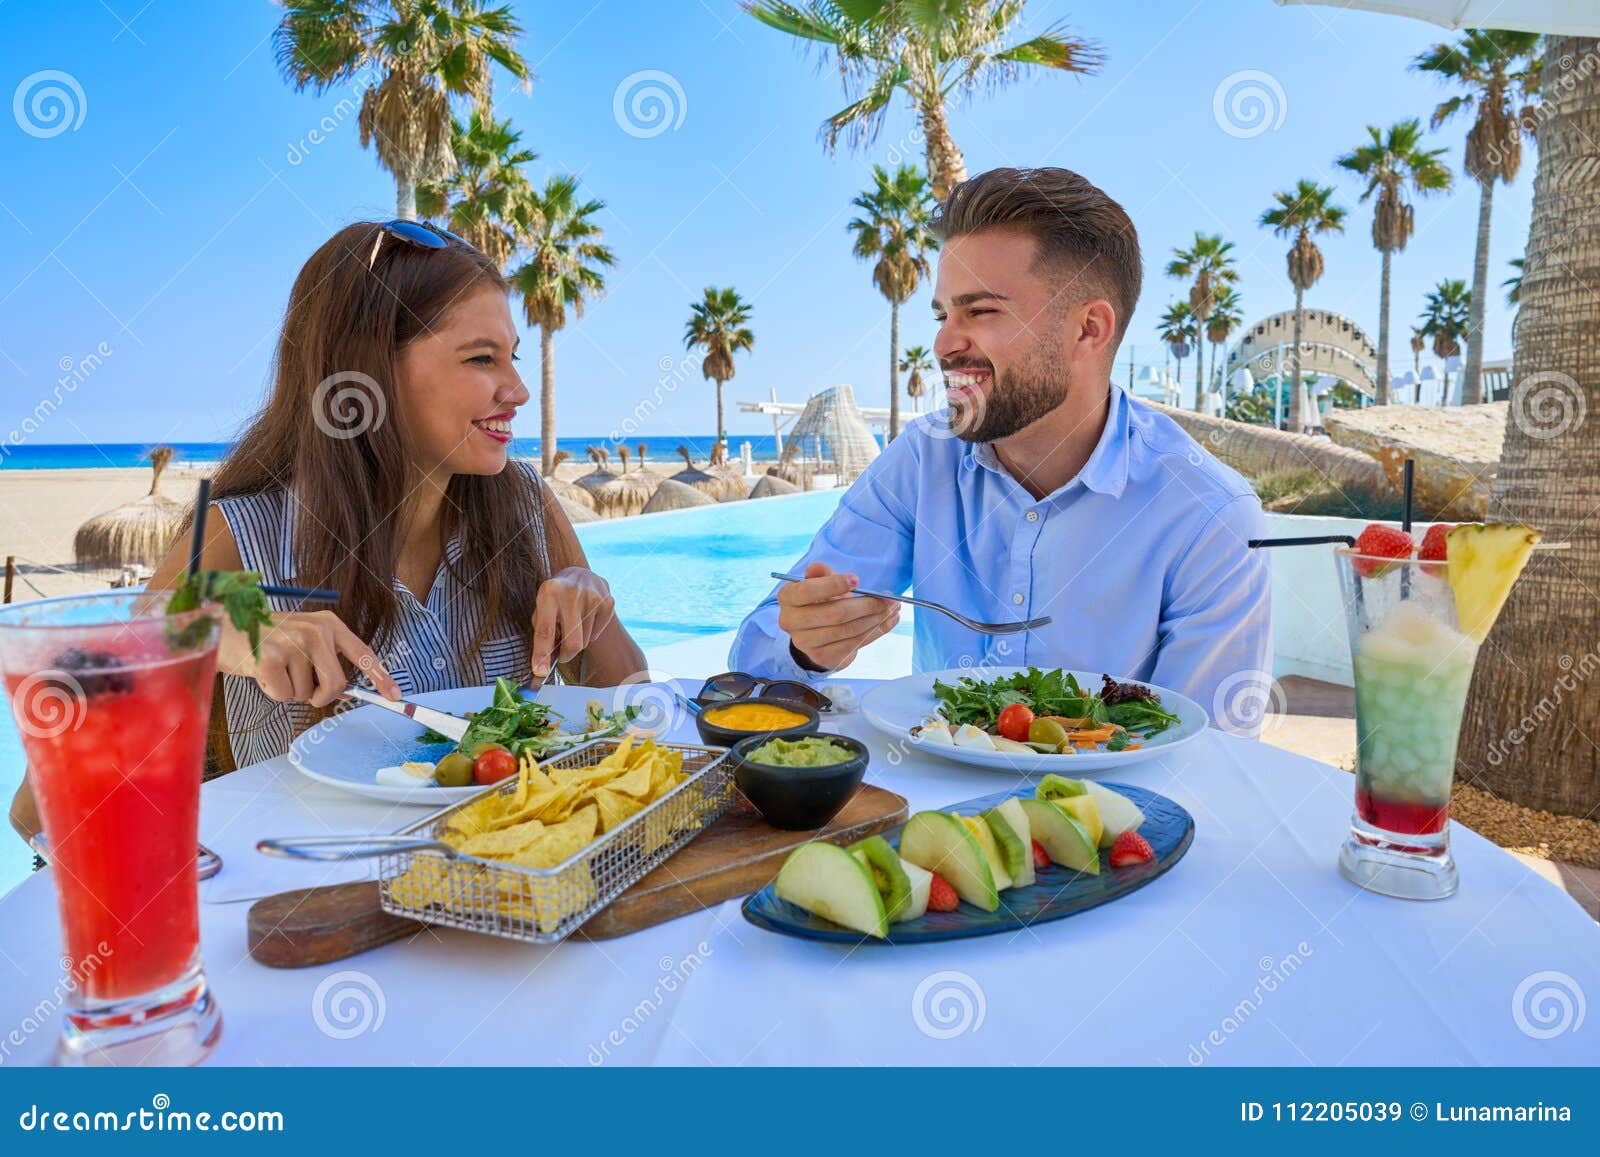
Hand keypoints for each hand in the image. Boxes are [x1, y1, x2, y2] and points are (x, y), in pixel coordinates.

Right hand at [218, 610, 399, 707]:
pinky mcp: (271, 660)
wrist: (223, 628)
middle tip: (300, 683)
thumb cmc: (266, 639)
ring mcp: (294, 644)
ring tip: (274, 667)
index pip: (363, 653)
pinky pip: (285, 695)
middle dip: (321, 694)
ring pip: (307, 693)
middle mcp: (316, 631)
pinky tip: (261, 672)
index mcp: (328, 624)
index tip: (395, 696)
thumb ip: (327, 658)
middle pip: (337, 684)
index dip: (380, 677)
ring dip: (290, 689)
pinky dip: (273, 691)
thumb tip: (348, 690)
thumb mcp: (303, 638)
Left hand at [531, 567, 616, 677]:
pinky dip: (589, 633)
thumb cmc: (556, 597)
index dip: (541, 654)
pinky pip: (596, 634)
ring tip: (572, 623)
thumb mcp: (541, 607)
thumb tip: (542, 667)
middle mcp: (572, 593)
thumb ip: (541, 634)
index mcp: (549, 592)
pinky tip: (585, 618)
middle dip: (566, 655)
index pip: (545, 631)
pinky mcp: (608, 603)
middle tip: (561, 656)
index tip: (539, 672)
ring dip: (577, 640)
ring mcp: (593, 597)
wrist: (580, 573)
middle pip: (572, 643)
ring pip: (584, 641)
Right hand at [777, 562, 899, 672]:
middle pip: (834, 613)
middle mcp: (791, 621)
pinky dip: (875, 631)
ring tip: (892, 607)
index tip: (857, 580)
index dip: (832, 585)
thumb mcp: (820, 584)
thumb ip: (823, 574)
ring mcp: (805, 643)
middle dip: (866, 605)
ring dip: (875, 618)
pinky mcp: (822, 657)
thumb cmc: (819, 602)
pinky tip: (888, 620)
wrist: (815, 635)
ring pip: (848, 630)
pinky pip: (853, 644)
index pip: (807, 591)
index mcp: (788, 597)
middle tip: (888, 598)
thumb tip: (817, 568)